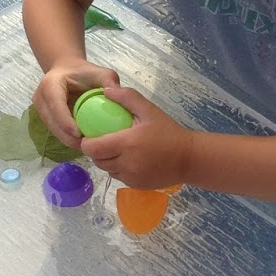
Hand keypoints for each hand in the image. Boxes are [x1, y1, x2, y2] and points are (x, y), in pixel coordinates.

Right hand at [31, 58, 119, 148]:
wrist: (68, 71)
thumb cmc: (85, 72)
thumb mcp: (100, 72)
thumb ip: (109, 80)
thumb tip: (118, 94)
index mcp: (51, 84)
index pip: (56, 105)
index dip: (66, 122)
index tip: (80, 134)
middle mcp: (41, 98)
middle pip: (53, 122)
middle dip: (68, 137)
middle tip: (88, 146)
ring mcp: (41, 109)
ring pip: (54, 130)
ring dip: (69, 140)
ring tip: (87, 147)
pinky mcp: (45, 118)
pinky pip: (57, 131)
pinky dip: (69, 138)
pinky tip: (83, 142)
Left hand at [79, 86, 193, 189]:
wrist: (189, 158)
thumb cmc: (169, 132)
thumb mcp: (150, 110)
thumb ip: (127, 98)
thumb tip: (106, 90)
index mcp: (126, 143)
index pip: (93, 148)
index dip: (86, 142)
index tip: (89, 134)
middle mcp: (125, 163)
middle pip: (97, 160)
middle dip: (96, 151)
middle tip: (103, 140)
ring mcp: (130, 177)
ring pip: (107, 170)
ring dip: (107, 161)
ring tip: (115, 149)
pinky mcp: (135, 185)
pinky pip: (118, 177)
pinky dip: (118, 169)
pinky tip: (128, 159)